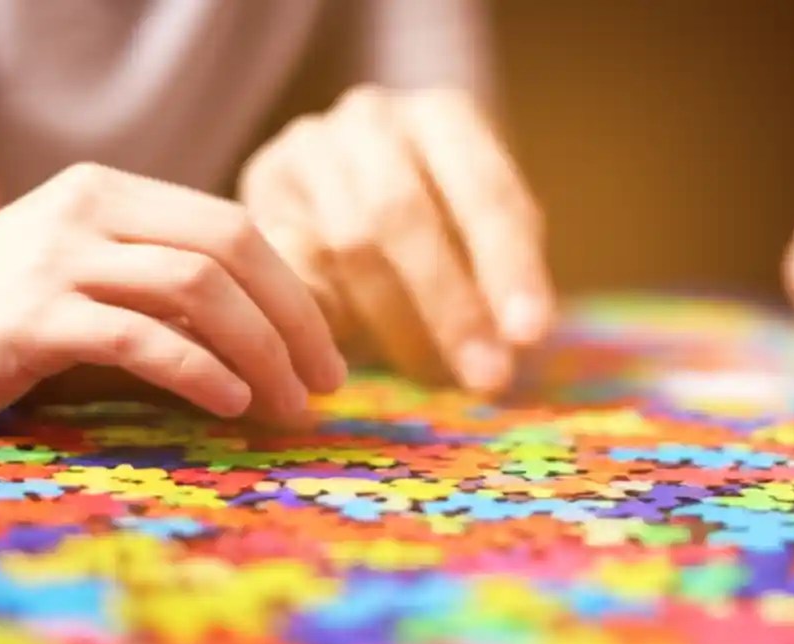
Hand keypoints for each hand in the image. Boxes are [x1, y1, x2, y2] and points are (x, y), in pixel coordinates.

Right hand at [0, 163, 344, 428]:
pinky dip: (202, 372)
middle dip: (294, 320)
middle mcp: (87, 209)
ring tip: (289, 407)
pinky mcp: (30, 319)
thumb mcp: (93, 282)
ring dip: (262, 352)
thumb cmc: (5, 321)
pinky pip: (143, 339)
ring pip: (198, 289)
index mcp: (111, 192)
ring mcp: (55, 259)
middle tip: (327, 384)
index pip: (233, 226)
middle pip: (230, 248)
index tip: (326, 352)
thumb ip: (167, 288)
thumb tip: (278, 333)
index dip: (293, 291)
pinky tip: (234, 404)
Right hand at [238, 85, 554, 394]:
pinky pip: (292, 261)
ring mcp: (311, 146)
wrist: (348, 182)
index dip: (509, 267)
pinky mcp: (264, 184)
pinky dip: (327, 315)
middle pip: (405, 214)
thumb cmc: (442, 217)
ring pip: (349, 243)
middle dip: (450, 305)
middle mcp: (373, 118)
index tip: (529, 337)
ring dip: (397, 324)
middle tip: (485, 377)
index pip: (486, 192)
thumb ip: (501, 273)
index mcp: (445, 117)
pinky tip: (356, 359)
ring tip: (435, 378)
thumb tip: (519, 341)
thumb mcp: (486, 233)